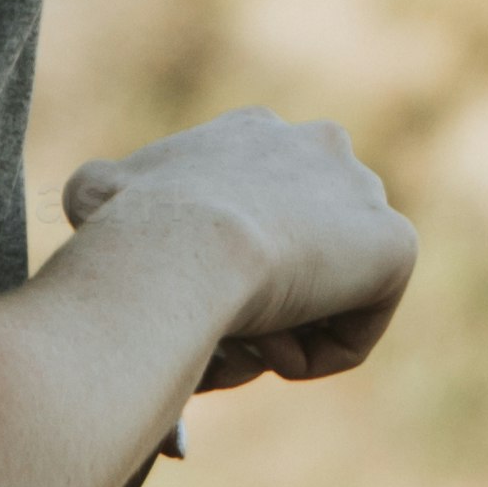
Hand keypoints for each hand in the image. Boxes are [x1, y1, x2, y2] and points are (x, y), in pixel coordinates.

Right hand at [63, 108, 412, 378]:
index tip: (196, 297)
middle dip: (261, 296)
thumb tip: (92, 203)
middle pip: (295, 249)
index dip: (222, 262)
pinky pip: (356, 325)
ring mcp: (363, 195)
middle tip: (220, 330)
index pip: (254, 206)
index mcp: (255, 133)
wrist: (188, 244)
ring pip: (325, 290)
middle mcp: (320, 147)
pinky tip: (274, 347)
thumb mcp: (95, 194)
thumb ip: (103, 195)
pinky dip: (314, 354)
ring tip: (241, 341)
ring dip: (283, 329)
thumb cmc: (134, 223)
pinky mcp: (395, 247)